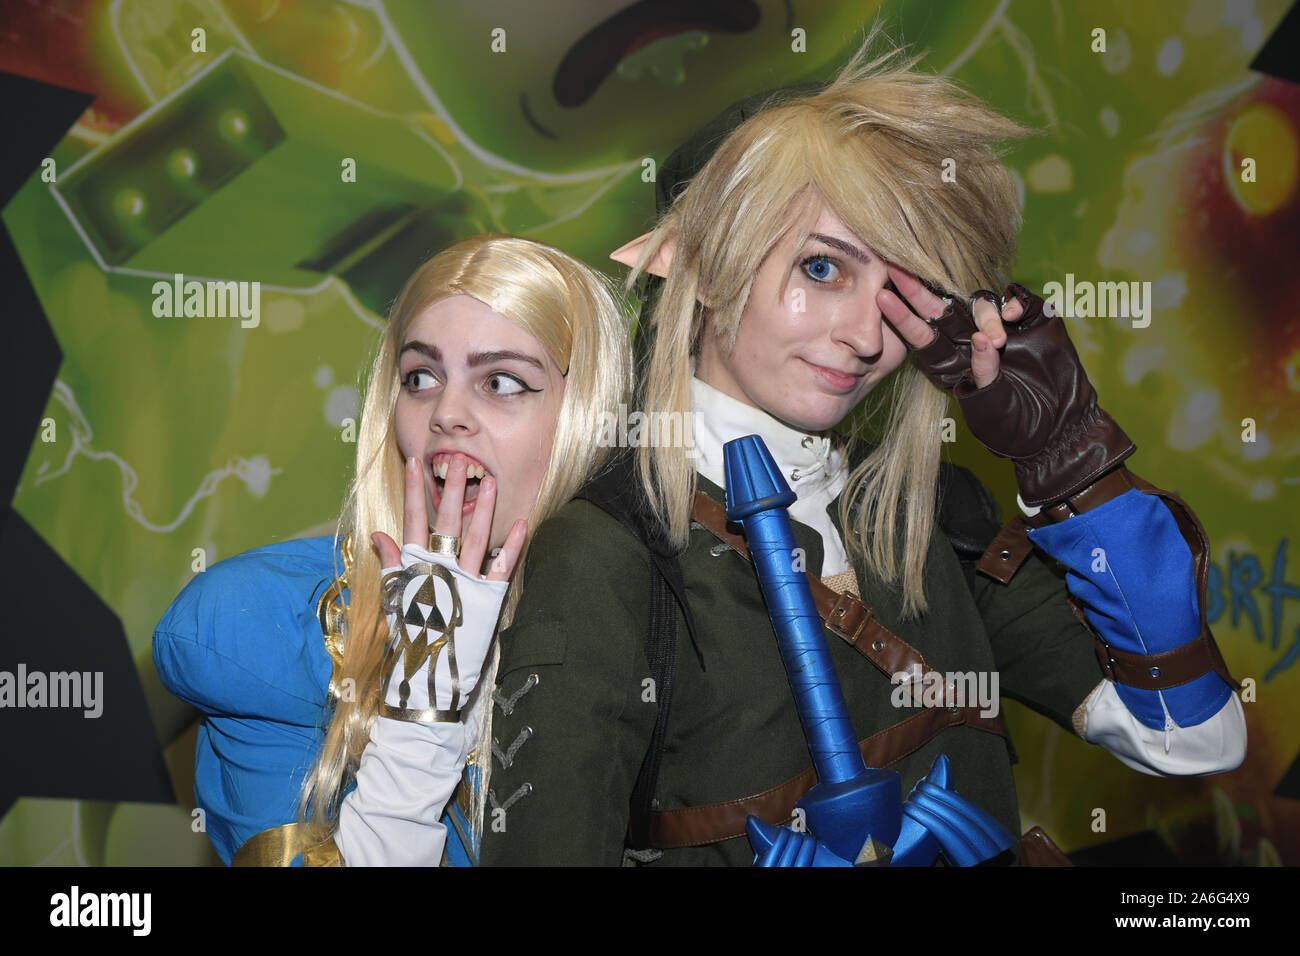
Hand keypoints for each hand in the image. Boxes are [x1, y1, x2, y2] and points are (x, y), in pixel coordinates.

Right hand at [370, 456, 527, 718]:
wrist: (428, 680)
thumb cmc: (410, 640)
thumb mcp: (397, 599)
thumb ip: (393, 564)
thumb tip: (379, 534)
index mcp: (415, 567)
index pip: (413, 521)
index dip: (415, 491)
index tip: (415, 463)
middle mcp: (439, 570)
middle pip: (445, 521)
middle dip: (451, 488)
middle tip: (458, 460)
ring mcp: (464, 582)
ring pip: (474, 537)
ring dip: (483, 508)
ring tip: (492, 480)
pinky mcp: (487, 598)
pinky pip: (503, 566)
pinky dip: (513, 545)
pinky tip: (524, 523)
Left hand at [877, 265, 1134, 507]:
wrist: (1060, 426)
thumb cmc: (1016, 427)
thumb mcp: (993, 406)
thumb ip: (984, 374)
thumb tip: (981, 338)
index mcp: (952, 365)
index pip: (921, 337)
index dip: (902, 317)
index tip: (882, 297)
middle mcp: (970, 342)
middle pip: (940, 310)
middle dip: (920, 291)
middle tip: (900, 270)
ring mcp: (1000, 328)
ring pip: (979, 304)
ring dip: (985, 315)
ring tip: (1000, 339)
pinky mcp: (1031, 320)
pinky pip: (1015, 298)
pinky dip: (1013, 301)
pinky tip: (1016, 314)